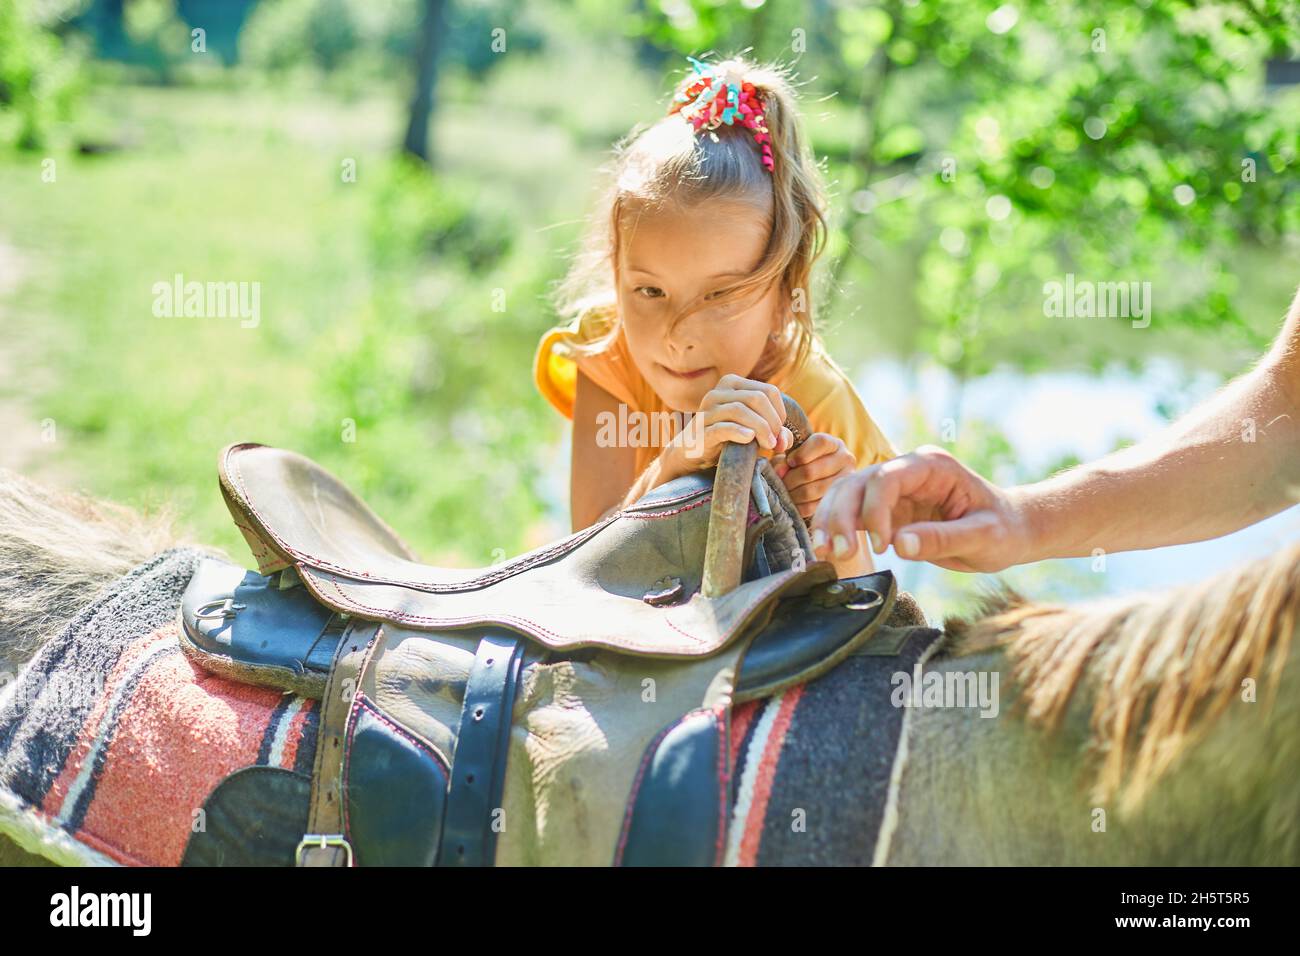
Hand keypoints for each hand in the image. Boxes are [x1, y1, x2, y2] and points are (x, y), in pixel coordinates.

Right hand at [666, 374, 793, 472]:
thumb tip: (785, 440)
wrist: (692, 454)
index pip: (768, 391)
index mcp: (732, 384)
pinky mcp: (700, 430)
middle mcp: (718, 392)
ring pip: (740, 410)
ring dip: (760, 429)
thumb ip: (773, 432)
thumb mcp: (752, 429)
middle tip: (775, 443)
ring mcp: (707, 410)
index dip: (780, 412)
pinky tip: (749, 439)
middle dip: (772, 422)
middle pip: (757, 398)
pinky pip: (723, 427)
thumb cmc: (726, 439)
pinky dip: (739, 432)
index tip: (779, 433)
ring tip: (767, 446)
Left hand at [773, 433, 855, 518]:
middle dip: (789, 477)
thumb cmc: (802, 461)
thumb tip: (780, 471)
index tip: (790, 461)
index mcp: (835, 444)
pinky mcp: (836, 503)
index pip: (820, 443)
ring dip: (791, 492)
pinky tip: (792, 500)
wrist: (815, 481)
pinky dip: (796, 505)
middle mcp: (845, 461)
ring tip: (784, 490)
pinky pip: (811, 507)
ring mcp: (843, 483)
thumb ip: (784, 455)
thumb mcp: (794, 452)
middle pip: (810, 471)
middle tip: (780, 480)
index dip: (801, 453)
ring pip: (809, 491)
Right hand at [810, 446, 1029, 571]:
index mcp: (931, 466)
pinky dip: (837, 528)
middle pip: (858, 483)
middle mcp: (907, 471)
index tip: (882, 546)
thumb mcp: (983, 537)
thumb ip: (943, 539)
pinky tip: (827, 550)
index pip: (886, 479)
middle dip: (841, 516)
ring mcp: (895, 488)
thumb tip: (899, 545)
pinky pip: (852, 512)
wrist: (1010, 532)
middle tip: (839, 552)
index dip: (875, 510)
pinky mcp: (888, 509)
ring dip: (831, 521)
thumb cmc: (1003, 530)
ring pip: (847, 494)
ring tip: (824, 552)